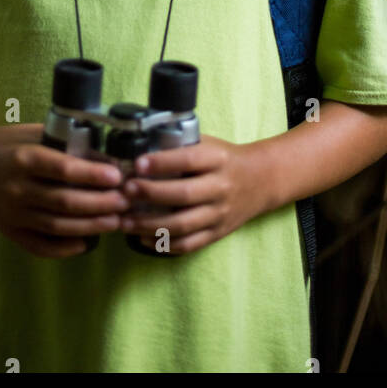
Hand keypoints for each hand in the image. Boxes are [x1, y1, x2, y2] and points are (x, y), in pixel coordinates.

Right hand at [0, 123, 130, 257]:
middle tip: (125, 201)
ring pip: (56, 226)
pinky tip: (84, 244)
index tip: (117, 175)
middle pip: (64, 202)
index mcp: (24, 158)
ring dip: (89, 226)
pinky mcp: (8, 231)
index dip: (91, 174)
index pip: (62, 169)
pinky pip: (38, 246)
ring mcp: (12, 213)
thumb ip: (63, 143)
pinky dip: (63, 249)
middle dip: (99, 203)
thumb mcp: (32, 133)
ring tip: (115, 222)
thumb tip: (105, 155)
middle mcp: (17, 188)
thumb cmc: (4, 143)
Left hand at [118, 135, 263, 254]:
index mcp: (217, 160)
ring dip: (151, 225)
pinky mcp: (217, 233)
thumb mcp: (209, 143)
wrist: (261, 180)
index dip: (162, 163)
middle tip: (126, 191)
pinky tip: (143, 238)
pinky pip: (189, 244)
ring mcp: (220, 213)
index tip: (137, 164)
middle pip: (183, 195)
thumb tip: (139, 143)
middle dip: (151, 194)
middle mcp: (220, 187)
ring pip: (183, 224)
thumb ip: (181, 145)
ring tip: (125, 221)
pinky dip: (164, 244)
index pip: (188, 161)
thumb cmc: (225, 158)